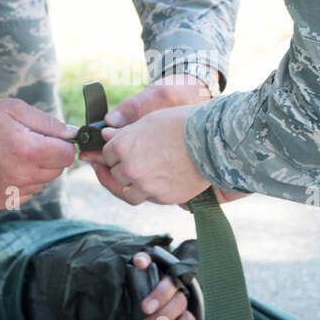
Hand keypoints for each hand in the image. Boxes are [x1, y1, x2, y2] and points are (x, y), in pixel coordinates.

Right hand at [0, 98, 76, 209]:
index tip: (51, 139)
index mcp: (27, 150)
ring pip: (40, 184)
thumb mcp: (15, 109)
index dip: (62, 145)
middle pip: (56, 171)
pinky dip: (19, 183)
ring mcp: (8, 193)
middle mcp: (19, 176)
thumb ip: (49, 124)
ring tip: (10, 154)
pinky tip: (2, 167)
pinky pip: (24, 194)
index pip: (67, 156)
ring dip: (33, 171)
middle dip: (48, 157)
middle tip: (26, 142)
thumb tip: (74, 134)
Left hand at [84, 76, 213, 203]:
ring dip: (128, 186)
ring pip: (126, 193)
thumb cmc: (182, 123)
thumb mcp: (149, 121)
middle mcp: (131, 169)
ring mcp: (147, 186)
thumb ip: (125, 133)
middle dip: (118, 169)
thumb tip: (107, 137)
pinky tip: (154, 181)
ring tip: (135, 179)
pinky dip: (148, 191)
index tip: (111, 154)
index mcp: (123, 146)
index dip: (110, 153)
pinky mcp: (164, 197)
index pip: (106, 154)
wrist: (212, 140)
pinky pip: (149, 198)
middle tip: (120, 166)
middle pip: (114, 174)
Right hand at [131, 249, 195, 319]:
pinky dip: (145, 260)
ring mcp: (166, 274)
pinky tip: (139, 264)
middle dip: (163, 319)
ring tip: (144, 308)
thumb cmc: (149, 317)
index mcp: (182, 311)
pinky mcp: (152, 261)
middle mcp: (179, 292)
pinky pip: (152, 257)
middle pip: (180, 303)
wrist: (136, 287)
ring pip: (171, 282)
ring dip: (159, 296)